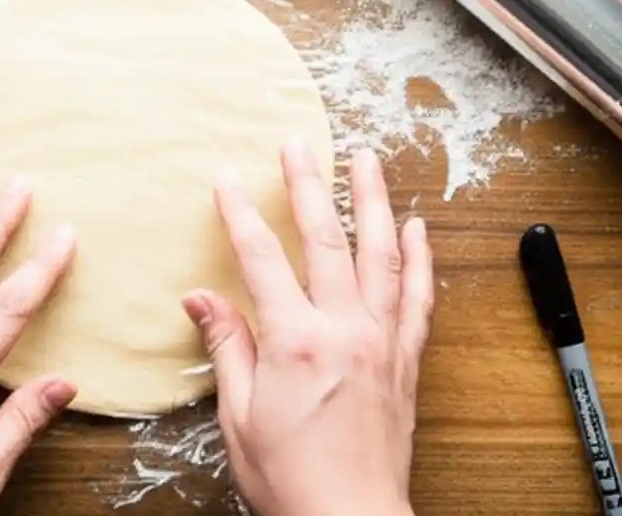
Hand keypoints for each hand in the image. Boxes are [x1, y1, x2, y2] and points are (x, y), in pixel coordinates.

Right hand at [184, 142, 434, 515]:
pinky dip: (420, 258)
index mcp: (295, 341)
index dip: (240, 213)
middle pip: (325, 238)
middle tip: (298, 142)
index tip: (226, 179)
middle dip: (307, 184)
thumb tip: (201, 299)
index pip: (261, 258)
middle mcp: (344, 329)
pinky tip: (417, 227)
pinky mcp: (405, 359)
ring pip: (380, 253)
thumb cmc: (290, 479)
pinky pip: (419, 297)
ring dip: (372, 200)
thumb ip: (228, 348)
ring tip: (366, 158)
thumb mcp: (239, 416)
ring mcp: (382, 340)